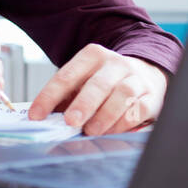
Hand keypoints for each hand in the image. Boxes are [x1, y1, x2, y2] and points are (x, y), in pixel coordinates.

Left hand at [27, 44, 169, 134]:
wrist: (146, 72)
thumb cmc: (105, 82)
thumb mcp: (82, 81)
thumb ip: (65, 98)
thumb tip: (44, 120)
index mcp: (92, 56)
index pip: (66, 76)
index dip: (49, 97)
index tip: (36, 115)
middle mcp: (115, 64)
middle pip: (98, 84)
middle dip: (83, 104)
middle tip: (70, 122)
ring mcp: (136, 79)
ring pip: (122, 95)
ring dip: (105, 116)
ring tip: (91, 131)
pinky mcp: (152, 96)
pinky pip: (139, 109)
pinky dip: (124, 123)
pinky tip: (112, 131)